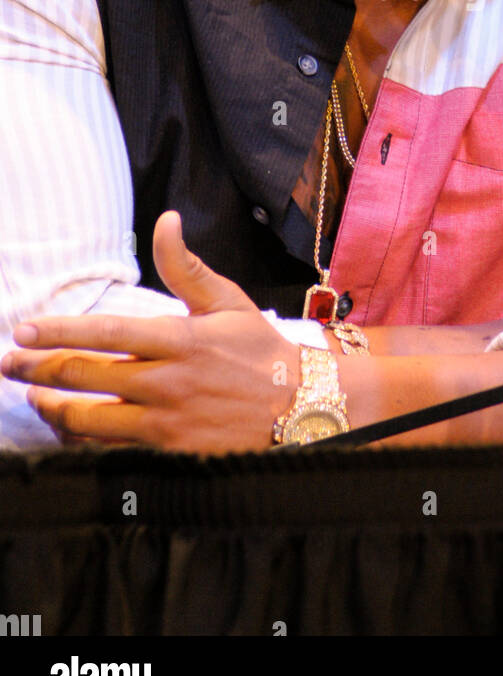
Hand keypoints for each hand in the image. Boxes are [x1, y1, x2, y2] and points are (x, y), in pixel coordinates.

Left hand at [0, 212, 298, 452]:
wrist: (301, 409)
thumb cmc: (261, 351)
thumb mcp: (228, 302)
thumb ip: (186, 266)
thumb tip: (166, 220)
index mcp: (181, 339)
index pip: (106, 332)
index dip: (59, 330)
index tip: (24, 327)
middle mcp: (170, 382)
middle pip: (87, 376)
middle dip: (38, 369)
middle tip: (10, 363)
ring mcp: (168, 423)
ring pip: (90, 419)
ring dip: (54, 409)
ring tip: (35, 399)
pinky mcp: (171, 455)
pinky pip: (113, 450)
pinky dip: (84, 441)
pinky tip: (70, 431)